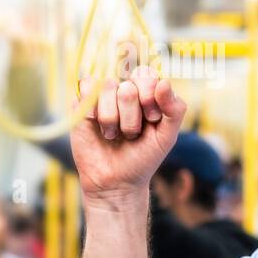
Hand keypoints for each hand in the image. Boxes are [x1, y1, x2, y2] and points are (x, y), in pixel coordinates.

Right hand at [70, 65, 185, 205]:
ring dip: (111, 118)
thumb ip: (175, 109)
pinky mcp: (82, 102)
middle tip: (131, 134)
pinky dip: (93, 108)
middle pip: (128, 85)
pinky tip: (95, 123)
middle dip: (131, 117)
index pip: (147, 75)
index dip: (149, 96)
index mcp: (148, 93)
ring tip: (114, 135)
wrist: (115, 182)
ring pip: (106, 86)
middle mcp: (125, 90)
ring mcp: (104, 95)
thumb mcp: (166, 137)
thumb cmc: (143, 158)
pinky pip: (86, 86)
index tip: (152, 119)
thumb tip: (164, 82)